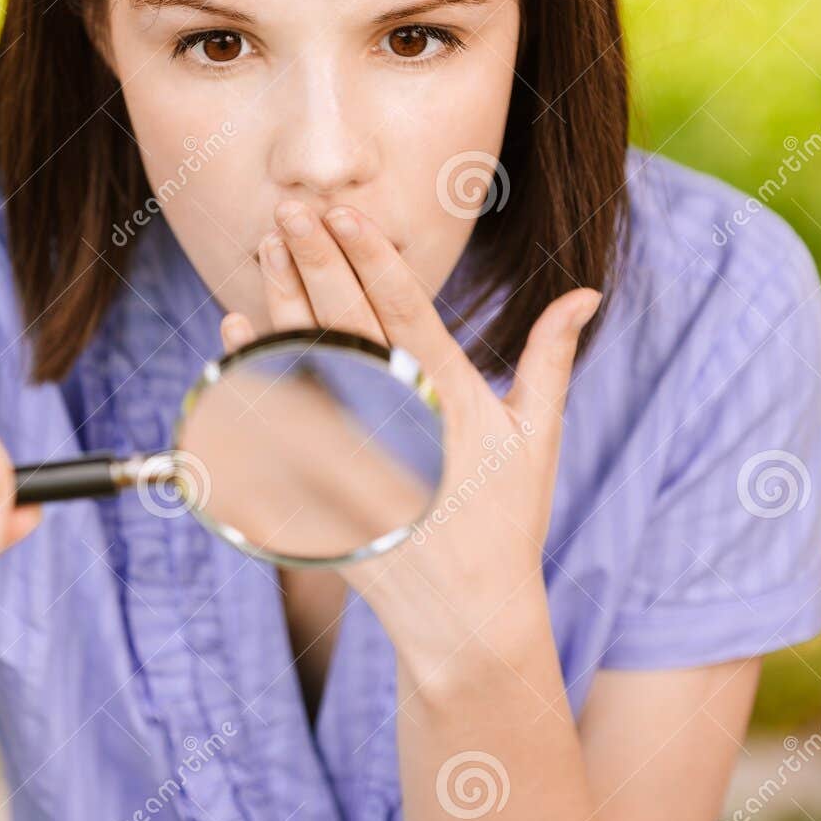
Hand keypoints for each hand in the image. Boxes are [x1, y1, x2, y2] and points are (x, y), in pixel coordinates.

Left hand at [220, 199, 599, 676]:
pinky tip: (236, 326)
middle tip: (293, 206)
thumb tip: (584, 295)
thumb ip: (552, 357)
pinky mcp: (318, 485)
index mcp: (448, 398)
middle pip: (345, 322)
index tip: (344, 211)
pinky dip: (254, 370)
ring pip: (305, 361)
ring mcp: (351, 453)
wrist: (463, 614)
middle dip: (316, 258)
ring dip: (282, 297)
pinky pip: (275, 418)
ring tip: (268, 243)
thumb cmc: (503, 520)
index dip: (370, 255)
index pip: (403, 310)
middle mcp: (395, 419)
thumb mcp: (535, 435)